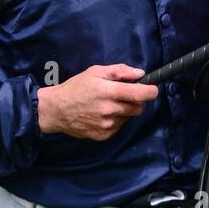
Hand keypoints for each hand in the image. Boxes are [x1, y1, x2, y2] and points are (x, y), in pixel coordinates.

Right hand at [37, 63, 158, 139]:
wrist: (56, 110)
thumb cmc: (76, 88)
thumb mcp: (96, 72)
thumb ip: (120, 71)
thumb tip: (140, 73)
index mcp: (108, 91)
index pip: (139, 94)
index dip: (150, 91)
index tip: (152, 89)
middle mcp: (109, 110)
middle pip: (138, 108)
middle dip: (136, 100)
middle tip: (124, 95)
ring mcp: (106, 125)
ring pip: (128, 117)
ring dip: (124, 110)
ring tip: (108, 104)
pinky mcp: (103, 135)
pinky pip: (119, 126)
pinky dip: (116, 120)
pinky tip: (102, 114)